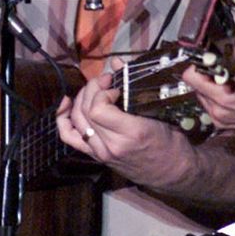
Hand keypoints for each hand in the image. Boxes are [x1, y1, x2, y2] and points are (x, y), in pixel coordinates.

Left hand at [54, 60, 198, 191]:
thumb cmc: (170, 142)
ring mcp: (100, 153)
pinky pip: (69, 136)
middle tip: (105, 80)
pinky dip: (63, 119)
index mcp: (130, 134)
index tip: (116, 86)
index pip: (97, 109)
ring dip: (82, 98)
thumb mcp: (158, 113)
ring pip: (76, 120)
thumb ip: (134, 86)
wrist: (171, 173)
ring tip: (95, 89)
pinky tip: (66, 103)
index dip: (102, 91)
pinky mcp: (95, 156)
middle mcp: (111, 145)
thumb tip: (115, 62)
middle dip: (92, 88)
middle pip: (85, 111)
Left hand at [182, 30, 234, 138]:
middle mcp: (218, 114)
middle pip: (196, 86)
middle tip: (222, 65)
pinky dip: (220, 97)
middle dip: (207, 73)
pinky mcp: (228, 127)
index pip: (190, 77)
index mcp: (222, 99)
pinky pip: (214, 107)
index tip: (207, 56)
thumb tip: (230, 26)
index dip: (197, 62)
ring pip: (205, 97)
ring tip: (231, 78)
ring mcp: (222, 123)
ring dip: (213, 85)